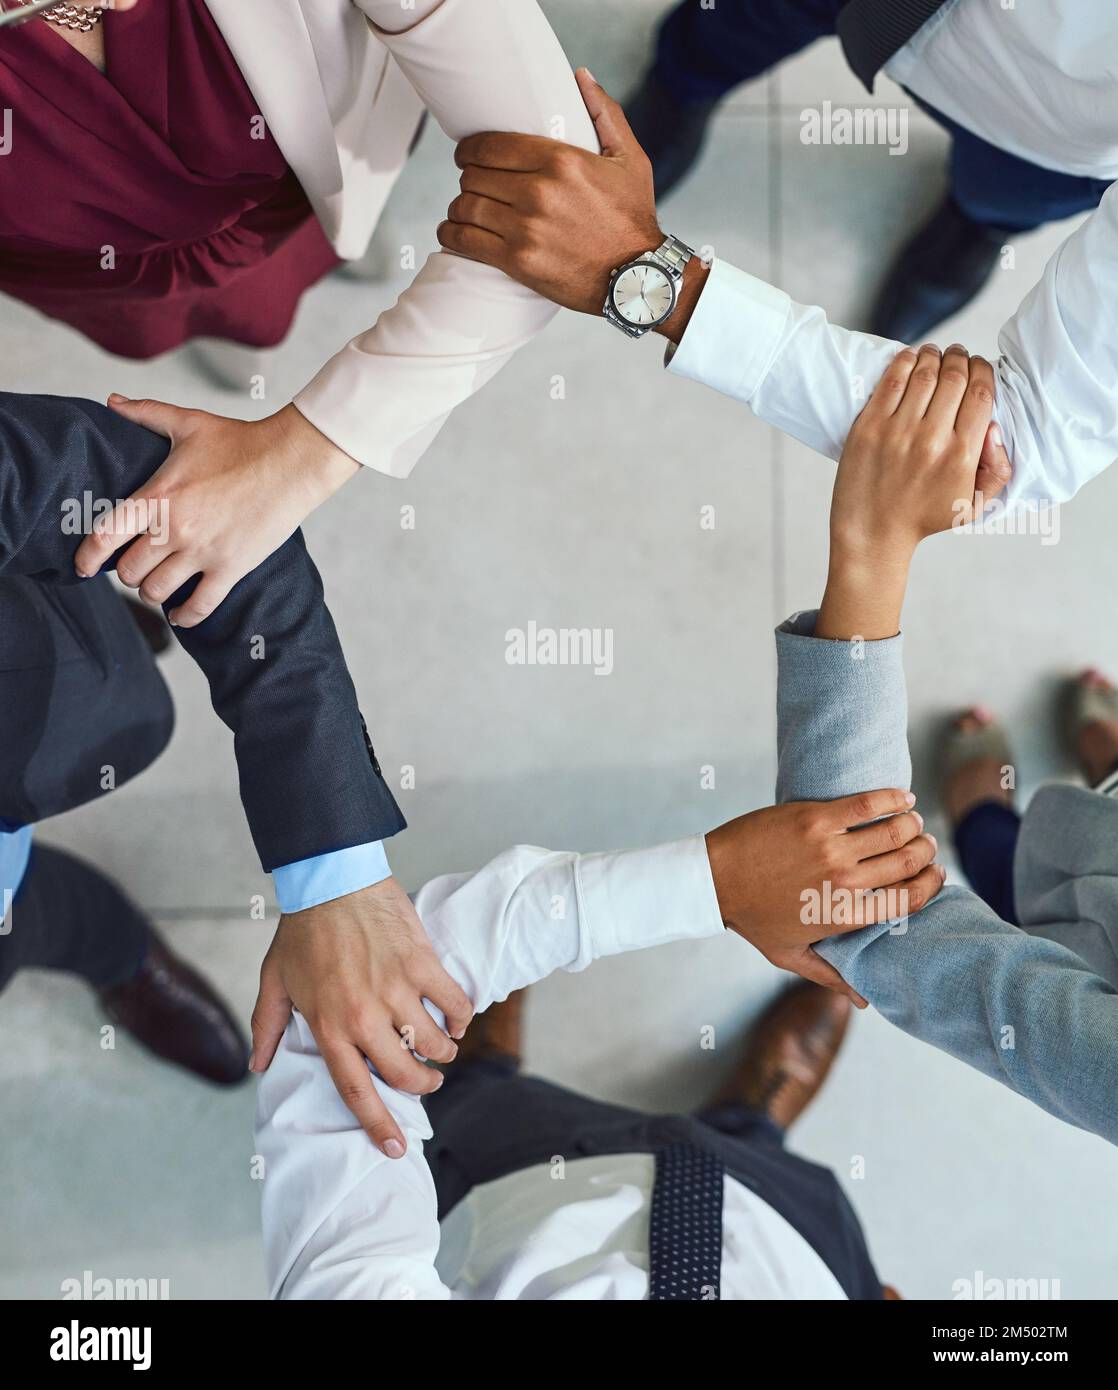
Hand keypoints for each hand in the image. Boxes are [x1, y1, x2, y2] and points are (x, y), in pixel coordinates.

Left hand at [73, 399, 358, 627]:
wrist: (290, 461)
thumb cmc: (242, 441)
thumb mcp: (189, 423)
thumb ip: (146, 413)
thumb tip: (112, 401)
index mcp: (158, 496)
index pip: (106, 536)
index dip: (87, 557)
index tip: (82, 567)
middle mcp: (175, 529)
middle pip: (130, 571)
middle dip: (128, 572)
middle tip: (137, 566)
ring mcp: (203, 552)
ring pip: (158, 592)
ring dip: (153, 592)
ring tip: (159, 585)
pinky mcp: (231, 567)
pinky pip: (199, 607)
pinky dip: (184, 616)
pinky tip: (179, 614)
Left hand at [249, 879, 474, 1157]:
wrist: (332, 878)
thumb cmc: (302, 929)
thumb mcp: (274, 980)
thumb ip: (266, 1026)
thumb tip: (257, 1065)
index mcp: (328, 1026)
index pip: (356, 1090)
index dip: (379, 1124)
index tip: (395, 1147)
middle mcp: (364, 1016)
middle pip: (404, 1074)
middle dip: (423, 1087)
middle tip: (428, 1083)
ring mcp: (395, 990)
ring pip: (433, 1043)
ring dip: (443, 1053)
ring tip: (442, 1049)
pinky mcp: (421, 963)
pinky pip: (452, 1002)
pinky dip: (461, 1016)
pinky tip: (458, 1018)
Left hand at [439, 69, 665, 317]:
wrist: (637, 277)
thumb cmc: (632, 218)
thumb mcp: (630, 160)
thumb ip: (605, 114)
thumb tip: (580, 76)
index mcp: (560, 160)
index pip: (491, 145)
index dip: (470, 149)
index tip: (468, 156)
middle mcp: (539, 191)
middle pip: (475, 175)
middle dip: (469, 179)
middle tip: (474, 186)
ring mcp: (526, 228)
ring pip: (466, 206)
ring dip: (458, 207)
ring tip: (463, 210)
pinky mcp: (519, 261)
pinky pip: (466, 240)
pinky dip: (451, 233)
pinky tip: (452, 231)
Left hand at [706, 790, 943, 1004]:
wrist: (714, 880)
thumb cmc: (752, 918)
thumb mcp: (790, 956)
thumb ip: (831, 975)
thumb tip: (865, 1002)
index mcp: (846, 916)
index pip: (909, 900)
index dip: (931, 884)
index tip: (936, 873)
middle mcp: (844, 883)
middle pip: (907, 863)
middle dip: (926, 852)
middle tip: (925, 844)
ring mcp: (830, 848)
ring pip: (894, 831)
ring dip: (913, 825)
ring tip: (913, 823)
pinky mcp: (815, 818)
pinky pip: (867, 804)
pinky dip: (894, 798)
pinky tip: (904, 798)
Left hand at [831, 343, 1007, 566]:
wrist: (873, 533)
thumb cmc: (925, 518)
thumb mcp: (974, 505)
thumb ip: (998, 469)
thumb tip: (994, 426)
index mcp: (962, 455)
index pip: (981, 394)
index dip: (984, 371)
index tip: (979, 367)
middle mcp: (932, 440)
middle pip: (955, 377)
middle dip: (961, 358)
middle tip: (958, 356)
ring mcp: (897, 432)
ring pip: (924, 374)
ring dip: (934, 355)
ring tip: (936, 354)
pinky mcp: (868, 427)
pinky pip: (890, 381)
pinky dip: (904, 361)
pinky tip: (911, 358)